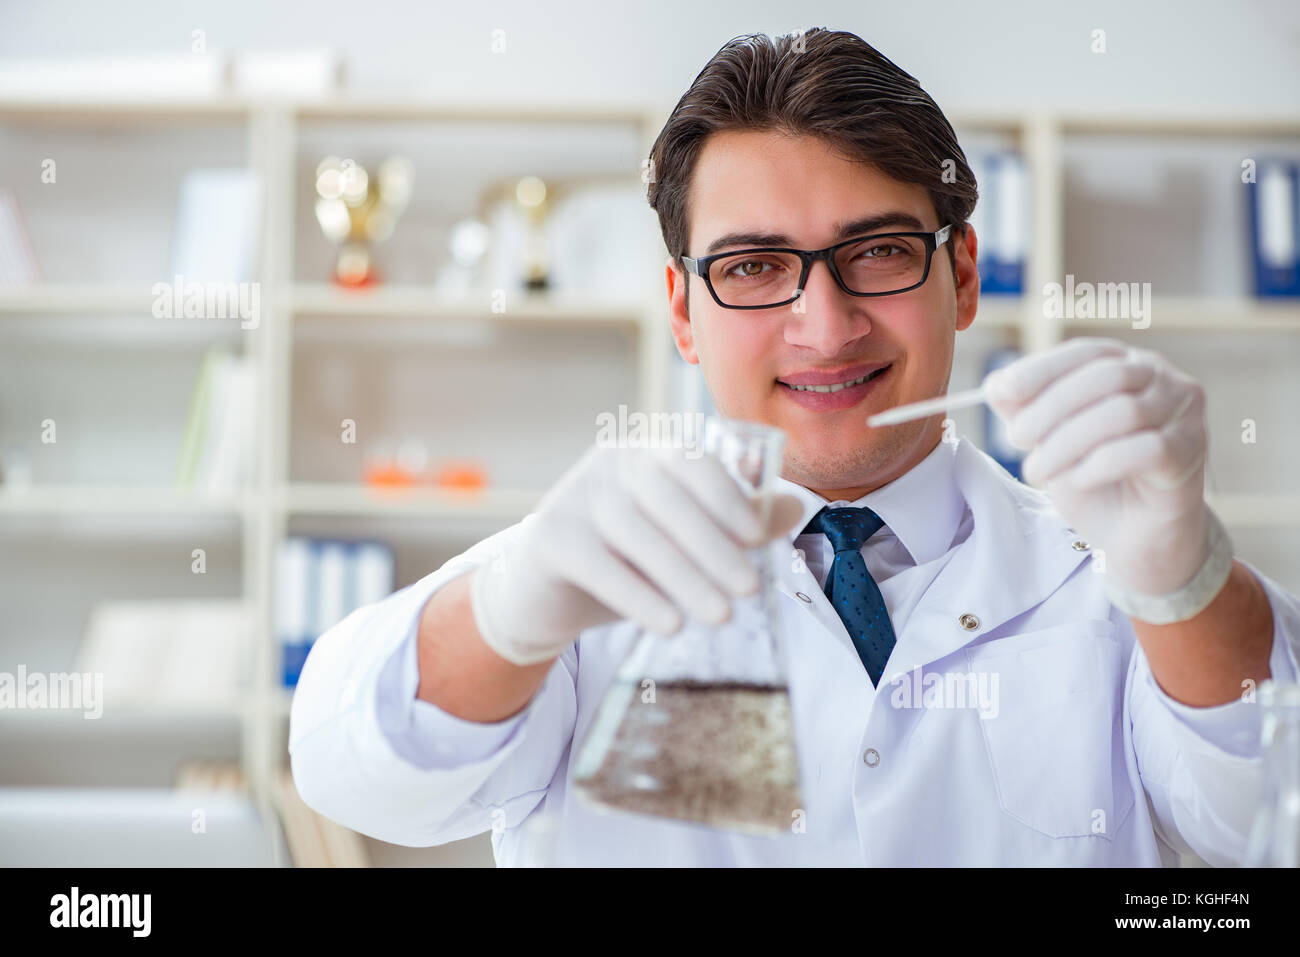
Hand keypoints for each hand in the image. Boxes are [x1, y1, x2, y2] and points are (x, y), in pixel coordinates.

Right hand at [469, 443, 804, 665]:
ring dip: (685, 578)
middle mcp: (610, 463)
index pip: (691, 460)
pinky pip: (600, 566)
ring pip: (637, 534)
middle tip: (751, 589)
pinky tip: (671, 625)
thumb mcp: (684, 537)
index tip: (759, 539)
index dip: (728, 497)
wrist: (546, 589)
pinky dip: (640, 597)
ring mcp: (575, 496)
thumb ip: (739, 518)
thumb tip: (795, 507)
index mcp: (648, 451)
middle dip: (714, 546)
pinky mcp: (550, 537)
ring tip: (722, 617)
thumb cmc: (629, 557)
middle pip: (666, 498)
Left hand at [984, 337, 1211, 598]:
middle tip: (1016, 440)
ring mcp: (1185, 416)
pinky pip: (1147, 449)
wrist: (1133, 538)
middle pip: (1106, 377)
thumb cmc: (1093, 480)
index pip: (1086, 352)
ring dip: (1068, 442)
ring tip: (1038, 471)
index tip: (1002, 391)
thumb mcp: (1050, 440)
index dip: (1042, 368)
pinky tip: (1077, 480)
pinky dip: (1102, 464)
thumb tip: (997, 385)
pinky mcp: (1190, 454)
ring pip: (1124, 412)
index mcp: (1130, 364)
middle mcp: (1165, 381)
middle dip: (1051, 407)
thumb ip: (1027, 409)